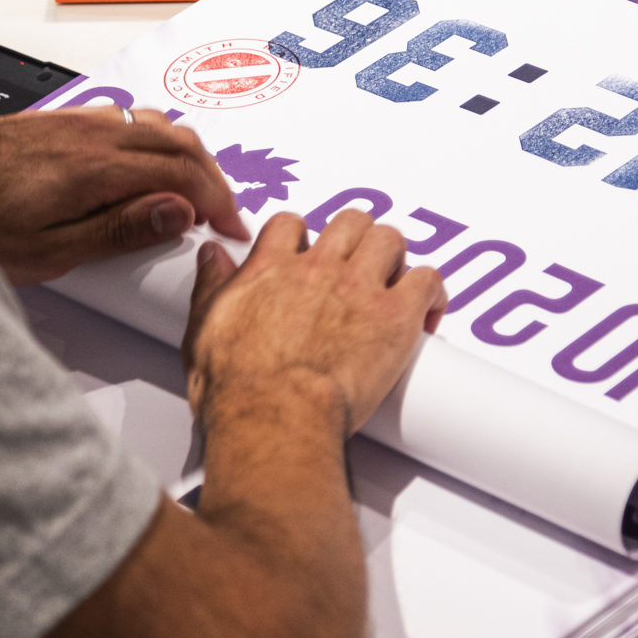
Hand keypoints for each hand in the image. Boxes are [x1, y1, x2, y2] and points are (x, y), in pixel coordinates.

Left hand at [0, 107, 248, 284]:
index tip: (229, 228)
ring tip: (192, 192)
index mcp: (94, 166)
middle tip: (222, 213)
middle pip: (177, 141)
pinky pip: (124, 119)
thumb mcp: (48, 250)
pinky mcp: (56, 121)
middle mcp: (88, 133)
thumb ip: (119, 229)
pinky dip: (153, 141)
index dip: (216, 202)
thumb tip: (178, 212)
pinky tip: (144, 165)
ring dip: (185, 155)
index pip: (182, 173)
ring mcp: (72, 121)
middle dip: (211, 177)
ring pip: (153, 123)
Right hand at [183, 209, 446, 438]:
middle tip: (358, 262)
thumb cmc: (238, 388)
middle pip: (350, 221)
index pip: (290, 224)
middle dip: (357, 237)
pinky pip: (428, 280)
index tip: (307, 250)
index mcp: (271, 269)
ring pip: (391, 240)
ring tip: (393, 280)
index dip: (303, 234)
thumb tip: (212, 258)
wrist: (274, 416)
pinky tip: (426, 311)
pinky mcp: (395, 316)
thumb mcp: (205, 328)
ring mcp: (359, 288)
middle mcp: (318, 268)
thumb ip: (212, 285)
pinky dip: (432, 292)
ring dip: (394, 256)